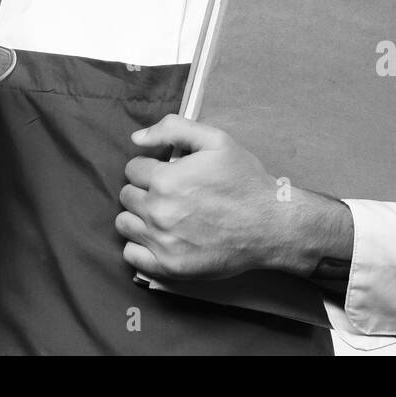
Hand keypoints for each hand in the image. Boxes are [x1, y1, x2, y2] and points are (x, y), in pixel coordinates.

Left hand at [116, 114, 284, 281]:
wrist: (270, 225)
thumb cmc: (244, 181)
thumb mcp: (216, 140)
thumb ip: (173, 129)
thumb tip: (137, 138)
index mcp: (165, 180)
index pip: (133, 168)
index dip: (150, 166)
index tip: (166, 171)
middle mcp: (158, 212)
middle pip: (127, 195)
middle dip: (143, 189)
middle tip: (168, 192)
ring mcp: (162, 242)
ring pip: (124, 224)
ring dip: (138, 216)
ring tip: (162, 213)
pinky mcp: (169, 267)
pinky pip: (131, 255)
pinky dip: (139, 245)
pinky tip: (159, 237)